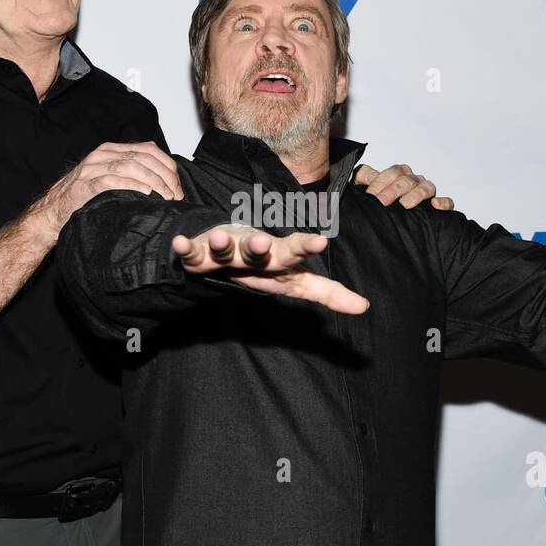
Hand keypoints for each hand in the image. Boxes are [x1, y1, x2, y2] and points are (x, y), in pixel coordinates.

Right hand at [35, 141, 182, 239]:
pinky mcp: (85, 184)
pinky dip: (133, 185)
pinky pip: (113, 179)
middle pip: (144, 157)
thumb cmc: (86, 197)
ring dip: (154, 181)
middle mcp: (103, 154)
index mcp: (112, 150)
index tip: (178, 186)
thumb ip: (132, 173)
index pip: (149, 150)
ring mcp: (92, 168)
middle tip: (175, 194)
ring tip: (164, 196)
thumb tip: (165, 182)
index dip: (168, 166)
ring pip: (131, 165)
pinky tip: (146, 193)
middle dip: (165, 176)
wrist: (53, 212)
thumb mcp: (111, 178)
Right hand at [172, 224, 369, 314]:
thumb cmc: (265, 264)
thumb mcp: (295, 280)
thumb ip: (328, 292)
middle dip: (262, 247)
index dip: (307, 248)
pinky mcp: (200, 256)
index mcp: (277, 259)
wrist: (222, 243)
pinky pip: (191, 254)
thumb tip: (365, 306)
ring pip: (224, 248)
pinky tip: (180, 244)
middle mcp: (253, 252)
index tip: (322, 242)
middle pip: (259, 249)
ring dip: (221, 244)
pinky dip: (185, 249)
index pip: (296, 252)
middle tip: (266, 243)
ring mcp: (226, 251)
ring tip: (220, 238)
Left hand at [355, 163, 453, 209]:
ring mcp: (427, 193)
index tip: (370, 194)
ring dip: (415, 194)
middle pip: (407, 179)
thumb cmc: (381, 203)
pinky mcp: (440, 208)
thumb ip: (363, 179)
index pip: (393, 172)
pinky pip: (447, 202)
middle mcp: (414, 182)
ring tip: (405, 204)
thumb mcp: (368, 191)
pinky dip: (443, 202)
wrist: (392, 225)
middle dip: (393, 190)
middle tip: (382, 201)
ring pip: (427, 187)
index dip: (380, 181)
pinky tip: (435, 205)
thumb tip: (358, 174)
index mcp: (399, 175)